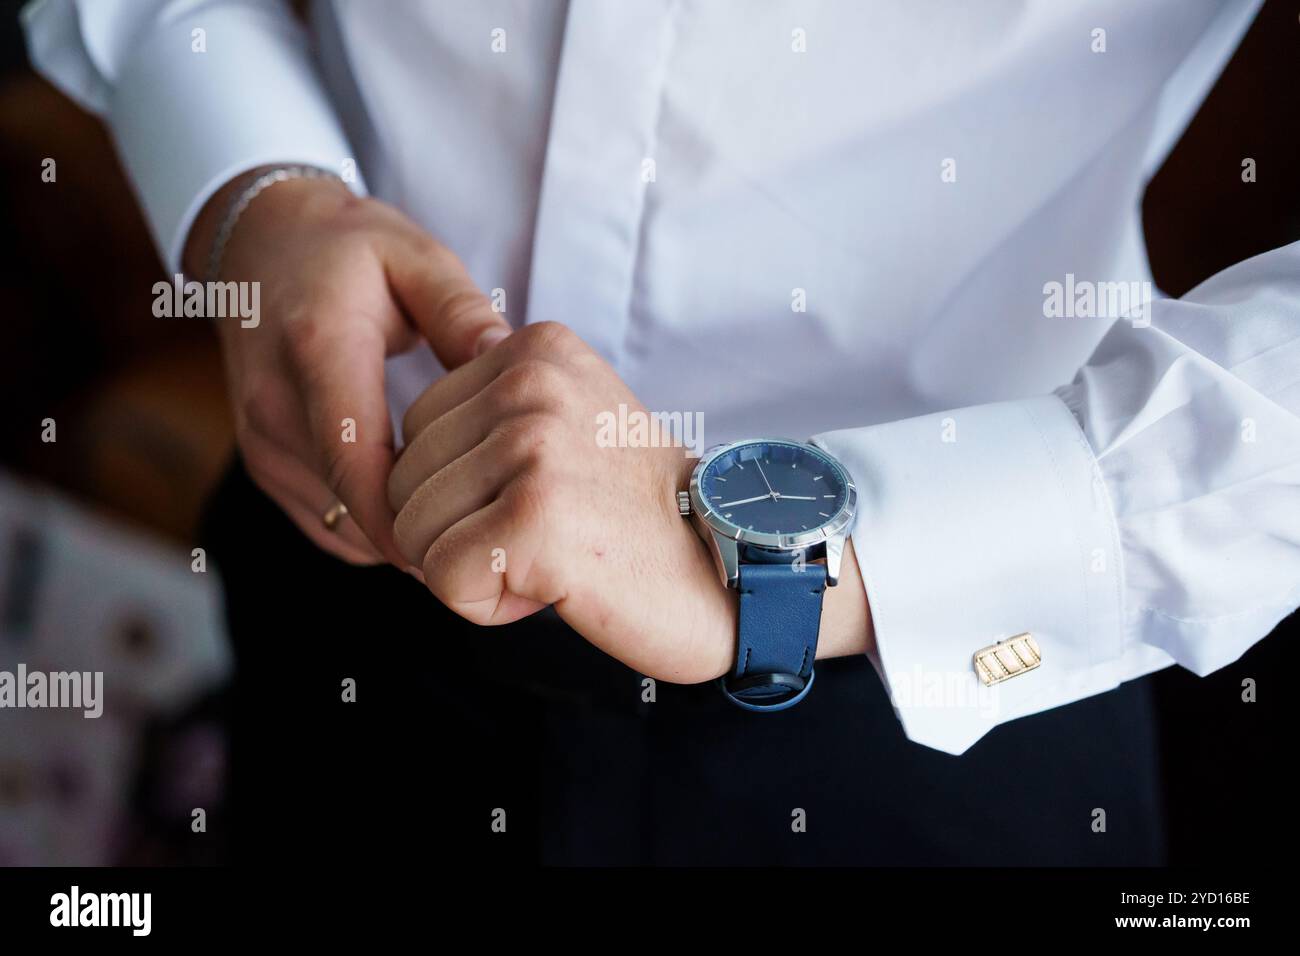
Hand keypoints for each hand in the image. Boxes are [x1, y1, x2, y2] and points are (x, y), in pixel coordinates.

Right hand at [185, 171, 510, 564]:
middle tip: (500, 530)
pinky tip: (426, 506)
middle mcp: (275, 409)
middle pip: (354, 507)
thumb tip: (512, 366)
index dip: (412, 518)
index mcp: (317, 352)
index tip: (476, 540)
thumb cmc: (344, 250)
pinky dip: (377, 530)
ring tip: (470, 515)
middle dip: (427, 530)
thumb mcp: (416, 258)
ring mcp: (262, 445)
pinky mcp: (264, 468)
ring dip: (404, 533)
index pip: (356, 462)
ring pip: (343, 528)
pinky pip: (329, 527)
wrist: (257, 246)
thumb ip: (463, 314)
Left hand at [388, 321, 735, 682]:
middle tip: (551, 536)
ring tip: (557, 556)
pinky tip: (557, 586)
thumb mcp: (572, 421)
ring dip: (475, 569)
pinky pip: (442, 579)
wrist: (733, 568)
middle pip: (402, 479)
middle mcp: (531, 381)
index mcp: (535, 348)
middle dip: (459, 531)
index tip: (547, 499)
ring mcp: (532, 446)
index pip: (417, 428)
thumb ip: (492, 411)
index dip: (465, 489)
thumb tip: (390, 447)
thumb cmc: (640, 513)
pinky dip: (489, 605)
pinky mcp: (533, 517)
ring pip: (412, 532)